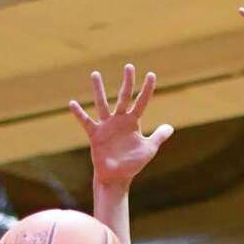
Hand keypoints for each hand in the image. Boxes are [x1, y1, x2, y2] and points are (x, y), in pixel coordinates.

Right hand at [69, 65, 172, 187]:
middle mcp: (120, 120)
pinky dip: (79, 114)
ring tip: (95, 74)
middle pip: (124, 97)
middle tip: (129, 66)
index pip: (141, 102)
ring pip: (102, 104)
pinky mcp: (95, 134)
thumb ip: (158, 137)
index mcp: (133, 122)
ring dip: (99, 90)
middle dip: (127, 82)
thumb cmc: (133, 163)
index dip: (147, 90)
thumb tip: (171, 128)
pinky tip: (72, 103)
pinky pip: (86, 122)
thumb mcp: (148, 149)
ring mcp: (107, 126)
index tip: (151, 75)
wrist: (117, 177)